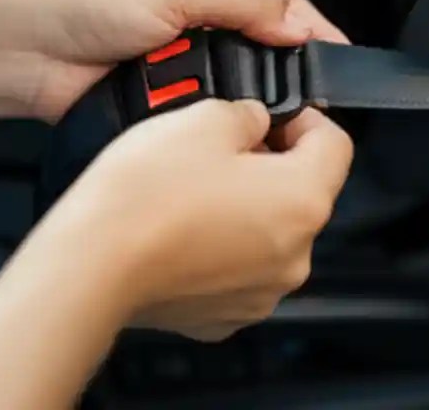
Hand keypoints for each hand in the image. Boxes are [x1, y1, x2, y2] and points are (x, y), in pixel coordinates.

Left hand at [5, 0, 348, 121]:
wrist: (21, 48)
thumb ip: (241, 2)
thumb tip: (298, 25)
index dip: (308, 23)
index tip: (337, 54)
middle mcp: (194, 9)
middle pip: (260, 40)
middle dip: (284, 65)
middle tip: (312, 95)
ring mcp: (178, 53)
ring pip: (234, 79)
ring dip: (245, 94)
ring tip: (273, 113)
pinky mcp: (160, 92)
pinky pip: (202, 107)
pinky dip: (213, 115)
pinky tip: (229, 126)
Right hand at [25, 101, 353, 340]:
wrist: (92, 262)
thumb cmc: (145, 195)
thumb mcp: (203, 118)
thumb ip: (246, 114)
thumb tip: (255, 121)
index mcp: (303, 199)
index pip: (335, 145)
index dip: (306, 118)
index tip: (277, 113)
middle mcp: (295, 254)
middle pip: (302, 192)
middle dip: (269, 165)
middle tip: (222, 147)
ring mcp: (261, 291)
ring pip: (269, 233)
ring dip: (244, 208)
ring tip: (192, 189)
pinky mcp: (225, 316)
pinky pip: (237, 269)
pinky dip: (219, 247)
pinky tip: (181, 228)